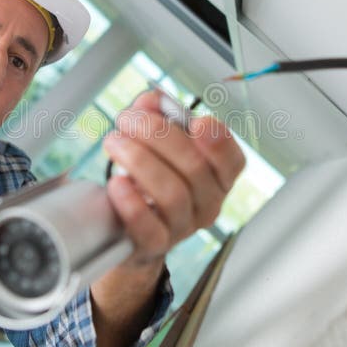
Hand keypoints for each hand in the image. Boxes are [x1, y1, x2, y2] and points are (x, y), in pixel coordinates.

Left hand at [103, 90, 245, 267]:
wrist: (128, 228)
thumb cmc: (149, 176)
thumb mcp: (156, 141)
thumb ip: (157, 113)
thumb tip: (151, 101)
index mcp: (217, 176)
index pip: (232, 161)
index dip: (219, 142)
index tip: (198, 123)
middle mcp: (207, 203)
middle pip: (194, 168)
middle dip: (157, 134)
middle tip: (127, 119)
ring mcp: (183, 227)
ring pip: (172, 194)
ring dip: (139, 160)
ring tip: (114, 142)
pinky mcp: (154, 245)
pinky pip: (149, 228)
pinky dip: (131, 203)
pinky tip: (117, 183)